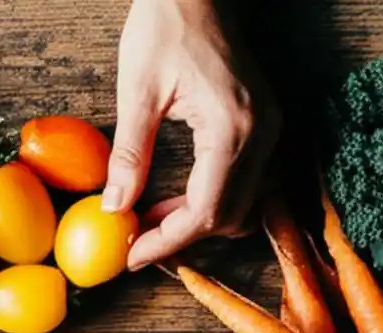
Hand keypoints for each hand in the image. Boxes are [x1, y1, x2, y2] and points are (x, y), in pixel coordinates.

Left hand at [104, 0, 278, 268]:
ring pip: (240, 204)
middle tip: (134, 239)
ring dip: (197, 221)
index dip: (167, 241)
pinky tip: (174, 197)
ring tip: (149, 219)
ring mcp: (269, 129)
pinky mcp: (263, 124)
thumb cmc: (164, 26)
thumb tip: (114, 208)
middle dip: (181, 236)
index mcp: (232, 127)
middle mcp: (261, 133)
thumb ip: (130, 155)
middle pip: (228, 216)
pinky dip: (210, 199)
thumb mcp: (137, 92)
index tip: (132, 256)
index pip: (205, 211)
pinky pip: (243, 182)